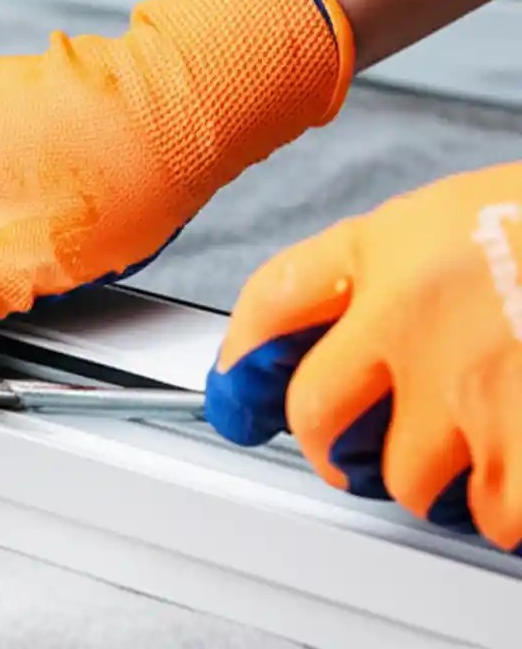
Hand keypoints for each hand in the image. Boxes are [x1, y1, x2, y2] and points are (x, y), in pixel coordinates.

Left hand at [206, 161, 521, 550]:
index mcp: (389, 246)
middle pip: (315, 412)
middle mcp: (409, 313)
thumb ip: (391, 266)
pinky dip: (503, 514)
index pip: (273, 300)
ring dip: (432, 480)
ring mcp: (467, 380)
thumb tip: (341, 336)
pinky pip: (493, 514)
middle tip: (343, 457)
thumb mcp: (455, 214)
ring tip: (467, 454)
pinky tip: (512, 483)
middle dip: (327, 446)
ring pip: (406, 476)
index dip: (242, 354)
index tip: (236, 386)